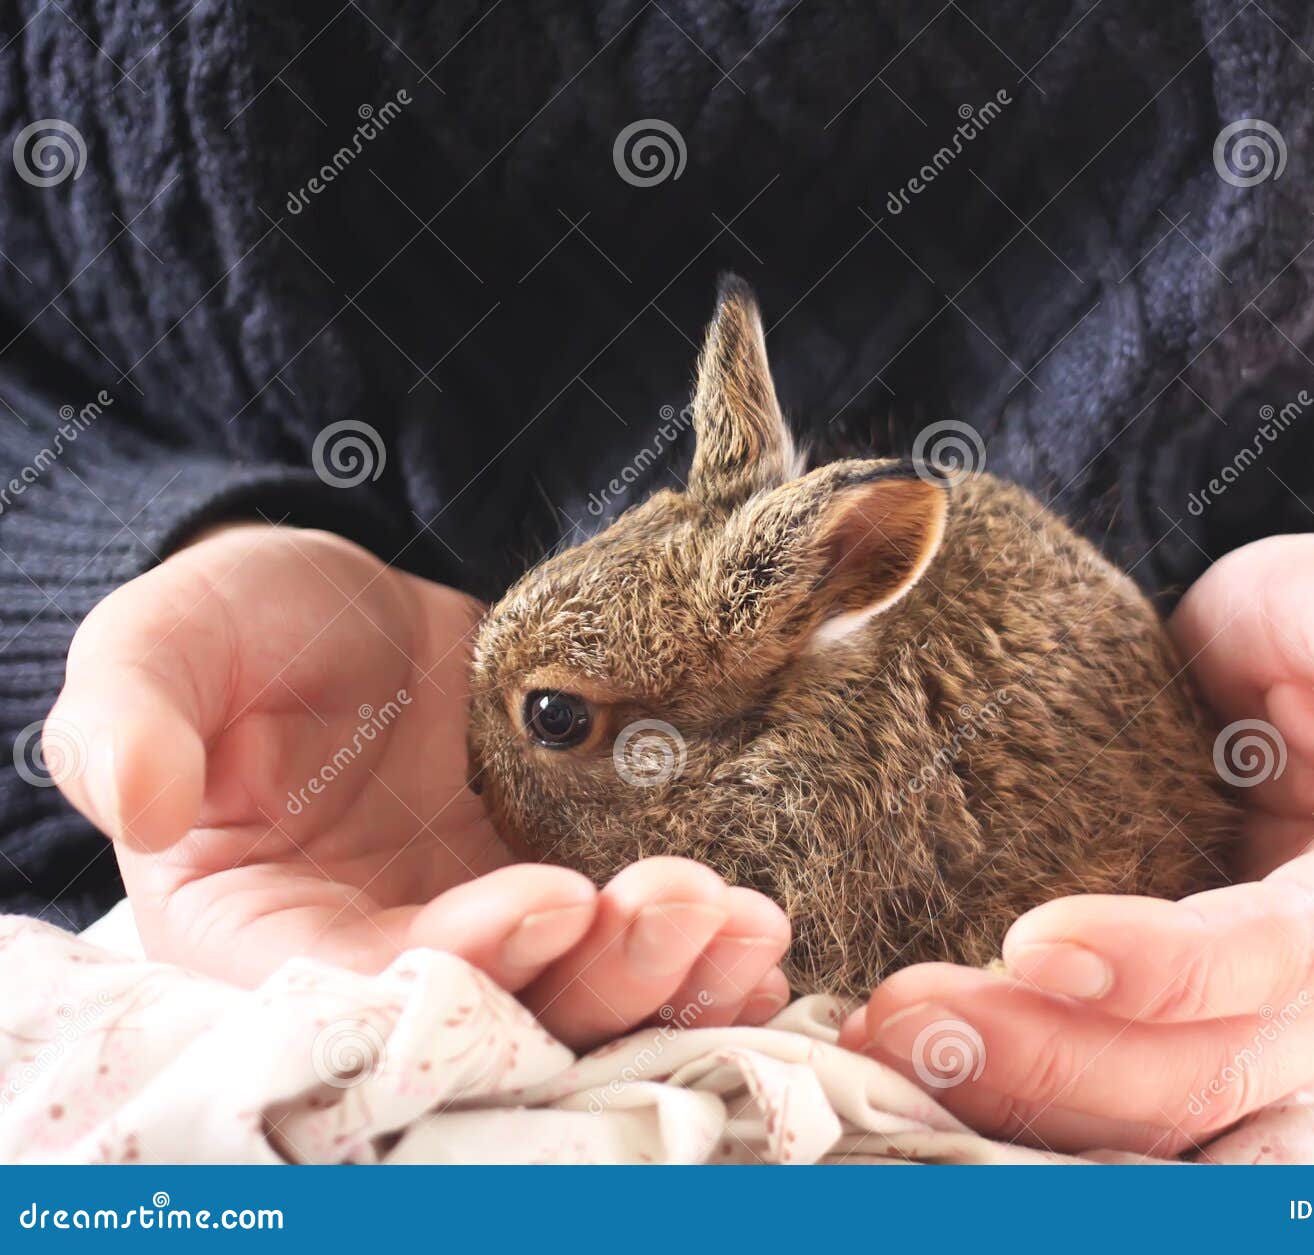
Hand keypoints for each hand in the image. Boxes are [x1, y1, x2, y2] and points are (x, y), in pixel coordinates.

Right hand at [46, 523, 788, 1048]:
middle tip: (682, 905)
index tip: (542, 896)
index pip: (359, 985)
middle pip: (500, 1011)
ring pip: (587, 995)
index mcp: (269, 935)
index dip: (457, 960)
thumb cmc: (248, 628)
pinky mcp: (573, 888)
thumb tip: (133, 799)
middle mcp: (391, 956)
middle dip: (596, 977)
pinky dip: (704, 956)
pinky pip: (641, 947)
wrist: (358, 613)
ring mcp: (494, 928)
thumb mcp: (170, 642)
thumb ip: (131, 714)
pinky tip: (764, 925)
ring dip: (671, 975)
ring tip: (741, 917)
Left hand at [839, 534, 1313, 1153]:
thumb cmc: (1303, 634)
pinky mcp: (1196, 1035)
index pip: (1300, 950)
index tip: (1034, 939)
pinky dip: (1017, 1089)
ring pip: (1157, 1106)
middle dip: (1061, 1054)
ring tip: (883, 1039)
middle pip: (1214, 1063)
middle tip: (911, 1014)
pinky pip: (1114, 1096)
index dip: (1178, 964)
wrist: (1261, 684)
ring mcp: (1278, 1028)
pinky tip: (919, 1052)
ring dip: (1019, 1090)